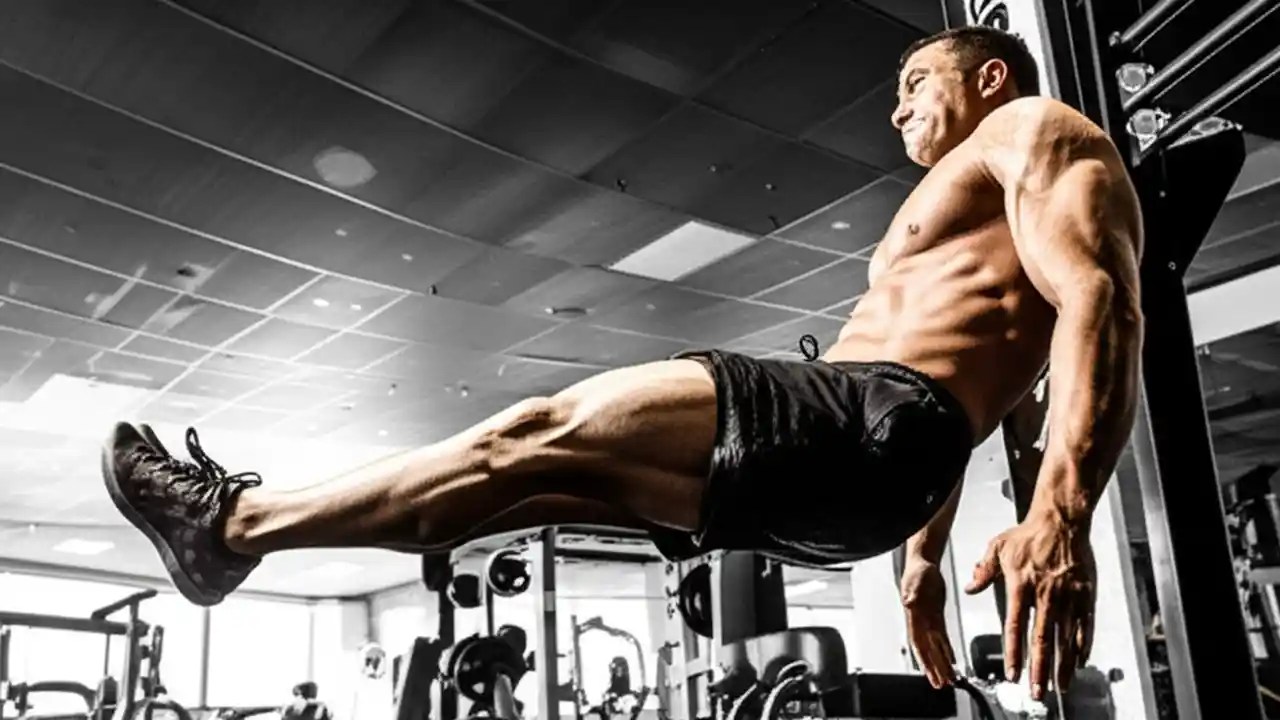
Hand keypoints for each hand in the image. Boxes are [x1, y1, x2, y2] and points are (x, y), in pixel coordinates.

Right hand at [900, 557, 956, 688]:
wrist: (923, 562)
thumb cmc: (917, 570)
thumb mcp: (915, 579)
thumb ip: (912, 591)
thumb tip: (909, 602)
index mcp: (914, 616)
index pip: (919, 643)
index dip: (924, 660)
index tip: (931, 675)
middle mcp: (920, 622)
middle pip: (927, 650)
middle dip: (934, 668)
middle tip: (942, 685)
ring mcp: (928, 621)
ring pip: (935, 647)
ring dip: (941, 663)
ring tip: (949, 680)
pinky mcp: (937, 617)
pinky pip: (942, 637)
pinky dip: (947, 650)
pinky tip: (953, 660)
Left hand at [965, 512, 1096, 699]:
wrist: (1062, 520)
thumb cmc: (1028, 534)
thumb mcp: (998, 547)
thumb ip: (983, 571)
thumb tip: (970, 588)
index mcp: (1021, 585)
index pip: (1015, 626)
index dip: (1014, 653)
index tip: (1012, 673)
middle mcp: (1045, 594)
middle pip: (1042, 640)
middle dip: (1039, 670)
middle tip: (1037, 692)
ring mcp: (1069, 596)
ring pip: (1066, 638)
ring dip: (1062, 665)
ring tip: (1060, 687)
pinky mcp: (1086, 594)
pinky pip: (1086, 626)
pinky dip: (1083, 646)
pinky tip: (1079, 662)